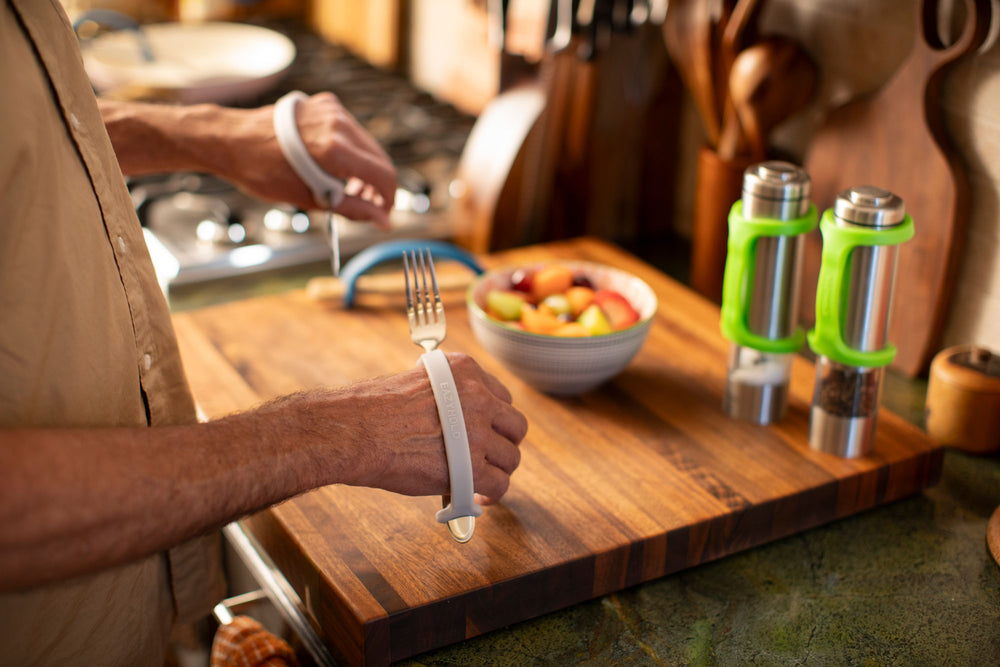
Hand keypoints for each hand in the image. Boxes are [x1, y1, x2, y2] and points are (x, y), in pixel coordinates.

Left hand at [100, 94, 396, 227]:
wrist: (230, 139)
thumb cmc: (262, 171)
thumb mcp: (309, 198)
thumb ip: (353, 208)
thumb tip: (384, 221)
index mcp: (335, 150)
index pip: (384, 176)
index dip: (388, 200)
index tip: (381, 214)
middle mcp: (338, 124)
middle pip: (380, 160)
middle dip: (378, 186)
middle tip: (366, 207)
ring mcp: (334, 110)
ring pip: (368, 146)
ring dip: (365, 169)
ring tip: (347, 189)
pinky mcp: (327, 103)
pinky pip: (352, 132)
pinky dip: (351, 152)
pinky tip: (335, 167)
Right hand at [258, 353, 526, 502]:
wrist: (354, 431)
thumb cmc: (370, 411)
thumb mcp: (417, 384)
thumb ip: (445, 398)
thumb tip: (455, 426)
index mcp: (464, 370)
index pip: (501, 396)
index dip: (494, 420)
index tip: (485, 432)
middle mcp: (478, 396)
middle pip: (515, 425)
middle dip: (503, 444)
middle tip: (488, 457)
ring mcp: (478, 431)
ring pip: (511, 458)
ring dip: (498, 470)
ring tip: (481, 480)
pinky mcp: (473, 466)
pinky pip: (499, 484)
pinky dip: (492, 494)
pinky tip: (478, 497)